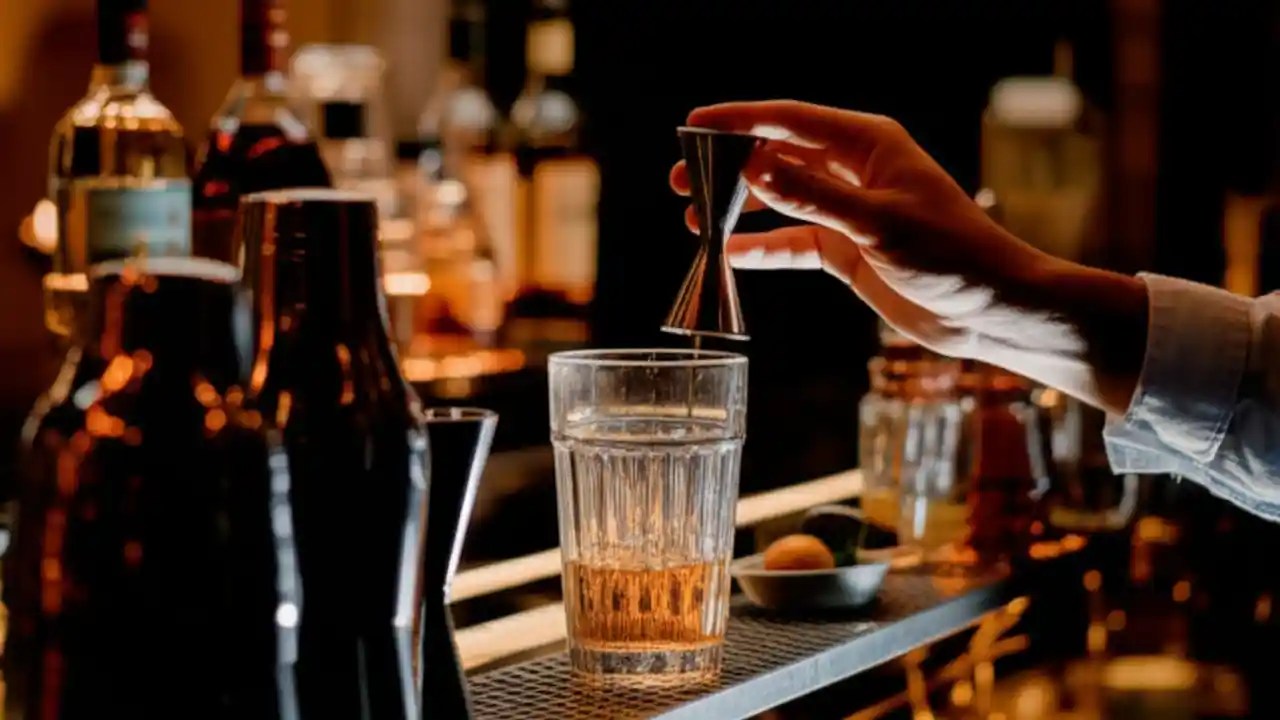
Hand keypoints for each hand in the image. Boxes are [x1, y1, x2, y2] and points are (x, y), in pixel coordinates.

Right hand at [671, 100, 1147, 412]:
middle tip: (681, 179)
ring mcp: (848, 211)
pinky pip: (793, 242)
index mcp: (868, 144)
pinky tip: (729, 255)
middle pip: (778, 156)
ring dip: (740, 207)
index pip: (790, 120)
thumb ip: (813, 197)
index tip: (693, 125)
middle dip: (728, 166)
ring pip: (780, 199)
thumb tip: (754, 168)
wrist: (991, 310)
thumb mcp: (878, 223)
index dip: (739, 120)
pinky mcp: (847, 250)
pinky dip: (763, 248)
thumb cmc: (953, 255)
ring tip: (696, 218)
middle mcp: (854, 170)